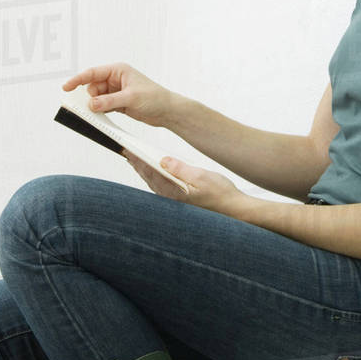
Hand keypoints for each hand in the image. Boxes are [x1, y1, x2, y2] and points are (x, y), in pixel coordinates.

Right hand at [62, 62, 174, 128]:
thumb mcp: (130, 98)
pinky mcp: (118, 103)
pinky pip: (102, 106)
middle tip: (84, 108)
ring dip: (93, 106)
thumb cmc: (154, 98)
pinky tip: (98, 117)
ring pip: (96, 98)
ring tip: (93, 114)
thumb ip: (109, 101)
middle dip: (88, 97)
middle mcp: (116, 79)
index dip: (78, 80)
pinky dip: (98, 111)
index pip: (93, 73)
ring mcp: (116, 92)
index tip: (66, 87)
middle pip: (92, 87)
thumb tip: (91, 104)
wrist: (167, 111)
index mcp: (119, 70)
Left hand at [121, 150, 243, 215]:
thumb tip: (163, 160)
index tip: (128, 149)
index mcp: (173, 192)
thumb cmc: (220, 194)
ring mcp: (174, 201)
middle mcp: (170, 198)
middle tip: (127, 151)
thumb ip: (181, 168)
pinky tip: (155, 171)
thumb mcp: (201, 177)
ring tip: (136, 159)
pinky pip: (161, 187)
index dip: (138, 160)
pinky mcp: (180, 201)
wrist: (233, 210)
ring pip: (154, 183)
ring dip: (145, 170)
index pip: (150, 173)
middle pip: (149, 178)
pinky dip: (154, 177)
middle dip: (138, 164)